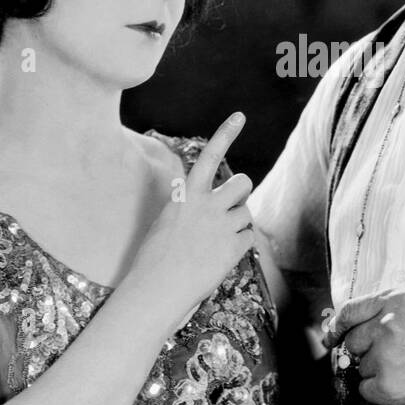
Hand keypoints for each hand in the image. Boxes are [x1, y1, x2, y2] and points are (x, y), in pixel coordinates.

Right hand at [125, 113, 254, 312]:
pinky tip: (219, 256)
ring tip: (215, 242)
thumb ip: (188, 206)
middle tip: (230, 207)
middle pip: (242, 183)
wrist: (158, 289)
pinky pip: (248, 236)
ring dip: (237, 224)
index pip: (209, 156)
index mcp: (186, 195)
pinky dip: (239, 245)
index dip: (225, 134)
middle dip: (241, 193)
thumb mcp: (167, 221)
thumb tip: (209, 203)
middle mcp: (207, 204)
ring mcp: (222, 224)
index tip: (240, 115)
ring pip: (246, 212)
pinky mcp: (234, 246)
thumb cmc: (157, 258)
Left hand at [324, 290, 404, 404]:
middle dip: (367, 354)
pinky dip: (381, 394)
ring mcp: (385, 353)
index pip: (351, 310)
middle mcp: (387, 322)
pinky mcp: (386, 383)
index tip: (330, 336)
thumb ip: (388, 315)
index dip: (337, 325)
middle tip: (397, 362)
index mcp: (397, 300)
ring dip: (379, 374)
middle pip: (354, 341)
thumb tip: (349, 331)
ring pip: (362, 367)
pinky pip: (366, 390)